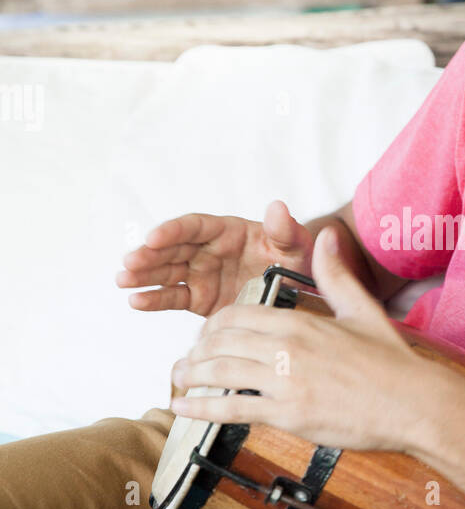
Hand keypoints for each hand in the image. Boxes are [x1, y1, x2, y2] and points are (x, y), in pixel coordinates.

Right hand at [116, 200, 313, 317]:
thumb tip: (278, 207)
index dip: (173, 231)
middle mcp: (207, 250)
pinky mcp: (199, 298)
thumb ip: (284, 230)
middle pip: (172, 248)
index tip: (154, 237)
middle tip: (130, 262)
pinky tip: (136, 300)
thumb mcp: (295, 246)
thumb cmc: (295, 262)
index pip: (194, 227)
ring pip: (166, 271)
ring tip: (123, 280)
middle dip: (150, 254)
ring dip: (143, 275)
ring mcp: (200, 274)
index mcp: (226, 231)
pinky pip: (173, 297)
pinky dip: (154, 300)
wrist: (297, 293)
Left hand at [168, 227, 431, 450]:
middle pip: (222, 342)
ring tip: (179, 379)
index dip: (214, 325)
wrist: (413, 404)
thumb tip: (327, 236)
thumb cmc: (392, 361)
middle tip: (186, 360)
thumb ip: (336, 275)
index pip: (238, 315)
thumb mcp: (362, 310)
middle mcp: (286, 348)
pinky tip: (182, 407)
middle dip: (197, 350)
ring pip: (220, 372)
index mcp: (299, 322)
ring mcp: (285, 383)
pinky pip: (231, 408)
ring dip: (192, 375)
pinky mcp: (288, 415)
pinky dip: (200, 407)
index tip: (206, 335)